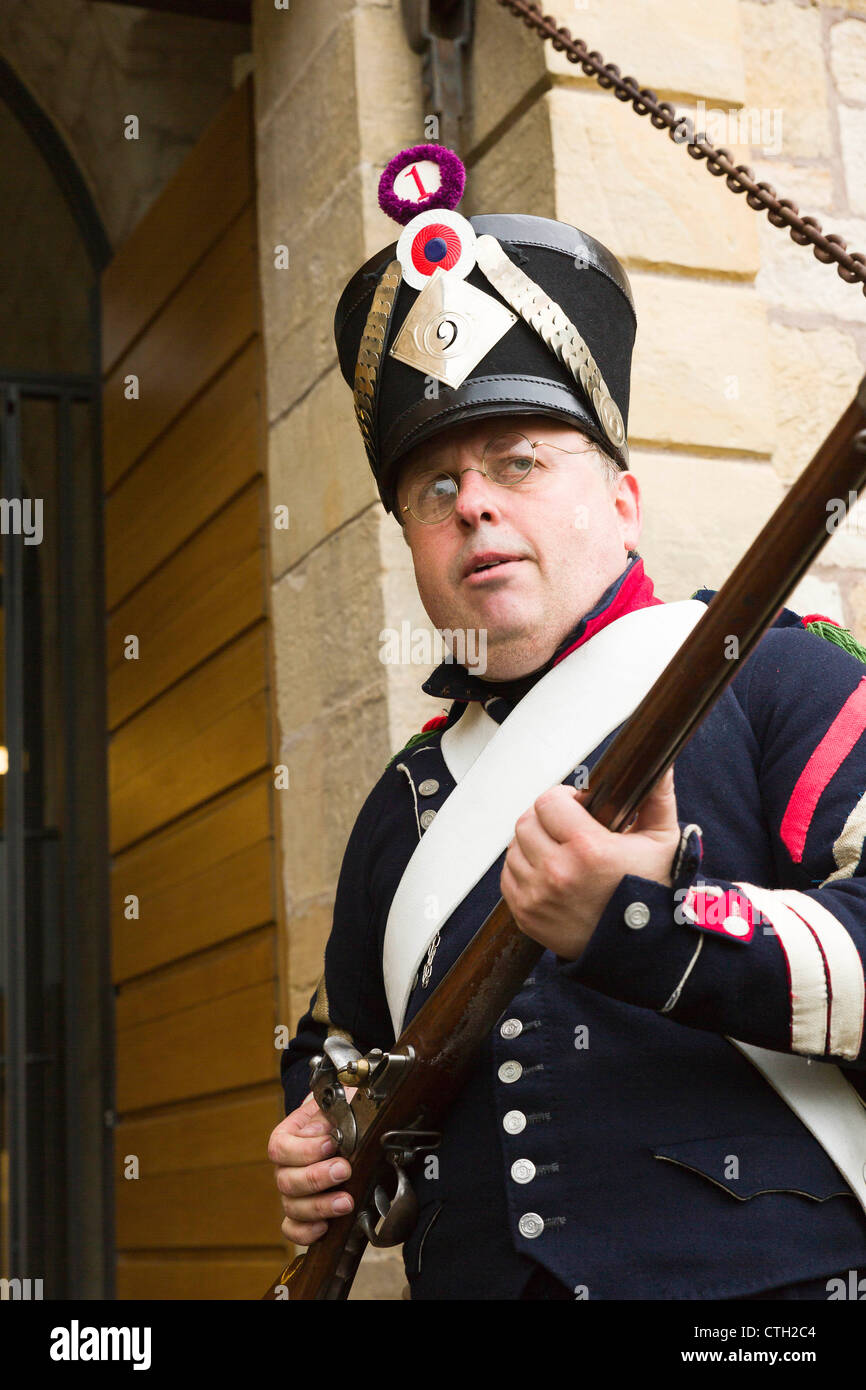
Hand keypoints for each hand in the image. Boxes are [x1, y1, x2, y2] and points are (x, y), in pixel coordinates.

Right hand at [268, 1087, 356, 1245]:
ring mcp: (293, 1194)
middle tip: (344, 1170)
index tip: (331, 1142)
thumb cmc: (340, 1115)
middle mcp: (285, 1169)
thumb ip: (327, 1113)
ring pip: (292, 1207)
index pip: (281, 1148)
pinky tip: (325, 1227)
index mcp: (286, 1138)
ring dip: (320, 1206)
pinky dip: (306, 1232)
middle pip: (286, 1181)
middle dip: (317, 1177)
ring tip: (346, 1202)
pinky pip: (294, 1230)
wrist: (348, 1129)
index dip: (305, 1149)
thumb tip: (321, 1130)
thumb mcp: (335, 1105)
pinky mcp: (304, 1215)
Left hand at [500, 768, 679, 960]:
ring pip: (514, 847)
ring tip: (558, 849)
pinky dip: (523, 869)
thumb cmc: (654, 893)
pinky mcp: (526, 915)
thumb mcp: (663, 842)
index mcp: (588, 849)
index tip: (576, 804)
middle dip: (545, 818)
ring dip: (533, 843)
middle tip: (566, 826)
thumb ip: (657, 797)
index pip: (548, 802)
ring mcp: (538, 896)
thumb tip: (661, 764)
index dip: (562, 798)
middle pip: (526, 822)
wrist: (643, 950)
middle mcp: (558, 872)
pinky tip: (548, 871)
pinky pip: (508, 876)